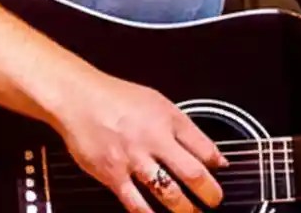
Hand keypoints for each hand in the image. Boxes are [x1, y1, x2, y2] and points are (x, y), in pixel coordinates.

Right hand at [53, 68, 227, 212]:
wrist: (79, 98)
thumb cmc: (115, 98)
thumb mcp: (157, 102)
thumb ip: (181, 126)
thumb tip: (206, 150)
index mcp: (168, 119)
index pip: (204, 146)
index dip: (217, 163)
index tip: (222, 171)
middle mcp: (154, 139)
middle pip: (192, 173)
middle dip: (210, 193)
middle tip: (214, 200)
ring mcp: (134, 159)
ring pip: (168, 193)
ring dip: (185, 209)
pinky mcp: (113, 175)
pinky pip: (135, 203)